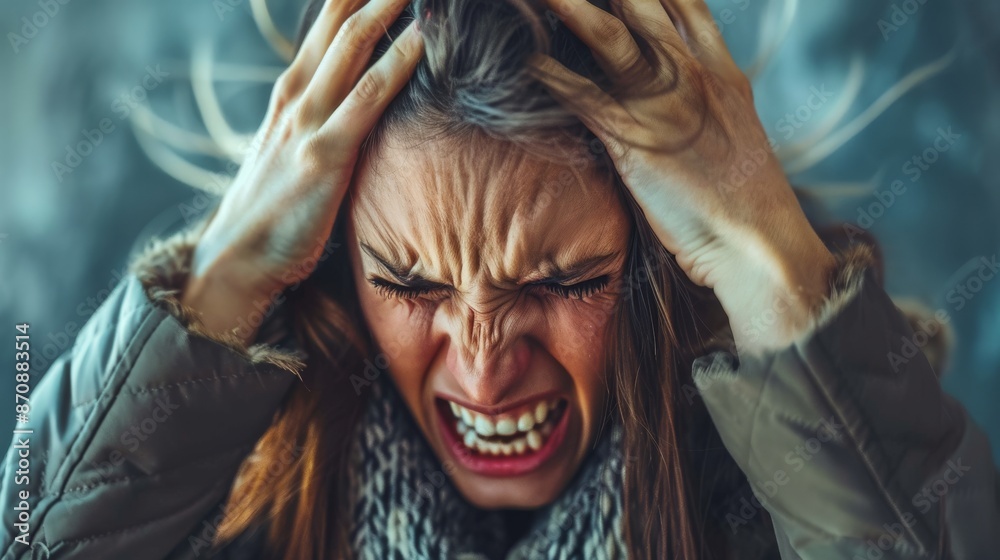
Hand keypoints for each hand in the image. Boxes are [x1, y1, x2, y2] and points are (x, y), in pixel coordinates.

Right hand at [182, 0, 422, 342]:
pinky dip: (396, 63)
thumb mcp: (289, 155)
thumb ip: (318, 128)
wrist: (235, 261)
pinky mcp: (324, 155)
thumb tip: (355, 117)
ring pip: (352, 45)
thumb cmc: (270, 214)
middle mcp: (295, 96)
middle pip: (339, 21)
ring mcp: (306, 122)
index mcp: (289, 94)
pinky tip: (422, 39)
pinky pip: (366, 98)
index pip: (326, 26)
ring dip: (387, 6)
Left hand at [529, 0, 835, 352]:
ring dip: (567, 8)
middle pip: (641, 2)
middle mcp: (690, 72)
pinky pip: (581, 96)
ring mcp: (661, 102)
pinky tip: (522, 60)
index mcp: (718, 68)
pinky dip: (549, 76)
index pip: (682, 1)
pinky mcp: (633, 139)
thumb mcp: (733, 132)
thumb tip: (671, 97)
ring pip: (606, 35)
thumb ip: (702, 102)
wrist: (759, 243)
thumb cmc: (745, 200)